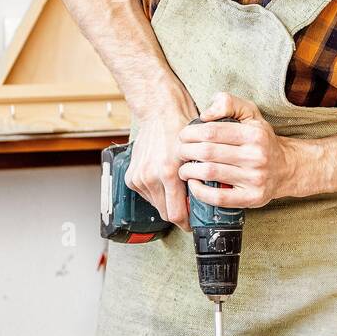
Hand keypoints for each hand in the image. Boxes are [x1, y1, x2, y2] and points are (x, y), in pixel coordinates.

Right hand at [126, 89, 198, 230]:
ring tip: (180, 193)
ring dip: (168, 203)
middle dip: (179, 214)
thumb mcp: (199, 154)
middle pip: (165, 213)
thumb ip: (200, 178)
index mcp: (168, 173)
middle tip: (191, 210)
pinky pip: (146, 195)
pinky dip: (157, 194)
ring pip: (156, 205)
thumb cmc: (182, 128)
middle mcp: (150, 177)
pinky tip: (167, 184)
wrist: (160, 112)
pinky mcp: (131, 176)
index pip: (176, 214)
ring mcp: (139, 178)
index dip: (187, 223)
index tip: (194, 223)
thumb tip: (205, 200)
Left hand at [177, 93, 298, 208]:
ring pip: (210, 173)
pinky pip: (218, 198)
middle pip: (207, 152)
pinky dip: (199, 191)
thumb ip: (228, 103)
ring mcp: (255, 179)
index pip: (211, 131)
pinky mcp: (252, 198)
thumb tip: (205, 115)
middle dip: (185, 151)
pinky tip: (194, 184)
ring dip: (188, 171)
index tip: (183, 136)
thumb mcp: (250, 114)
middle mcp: (257, 156)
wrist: (286, 168)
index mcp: (254, 134)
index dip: (190, 133)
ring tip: (184, 168)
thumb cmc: (261, 140)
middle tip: (180, 152)